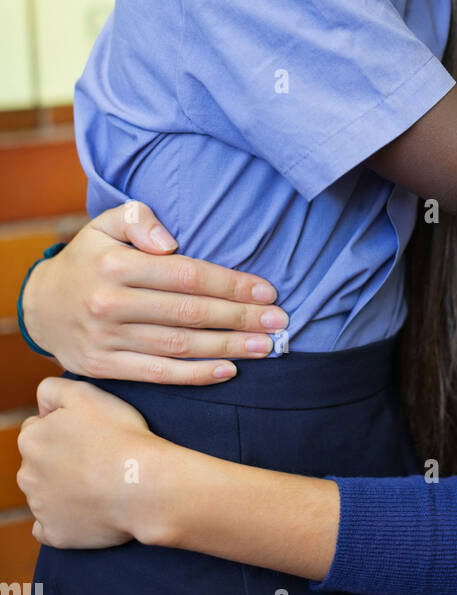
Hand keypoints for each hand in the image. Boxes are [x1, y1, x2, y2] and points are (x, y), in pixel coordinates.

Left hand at [17, 377, 158, 547]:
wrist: (143, 483)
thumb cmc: (118, 435)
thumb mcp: (85, 393)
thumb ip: (53, 389)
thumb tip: (41, 406)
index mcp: (31, 439)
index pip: (38, 429)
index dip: (65, 428)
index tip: (90, 434)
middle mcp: (27, 474)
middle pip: (40, 462)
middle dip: (60, 459)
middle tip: (97, 456)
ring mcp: (39, 507)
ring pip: (45, 493)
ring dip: (64, 488)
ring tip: (100, 482)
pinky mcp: (54, 534)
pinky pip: (50, 526)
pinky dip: (64, 519)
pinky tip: (87, 509)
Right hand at [21, 202, 286, 383]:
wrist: (40, 306)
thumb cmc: (88, 258)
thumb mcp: (105, 224)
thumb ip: (139, 218)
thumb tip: (170, 240)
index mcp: (116, 266)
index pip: (187, 275)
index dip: (230, 284)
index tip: (267, 290)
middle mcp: (110, 304)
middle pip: (189, 313)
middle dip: (240, 318)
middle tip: (279, 321)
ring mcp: (106, 340)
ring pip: (178, 347)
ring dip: (228, 348)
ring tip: (265, 346)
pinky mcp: (104, 368)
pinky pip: (157, 375)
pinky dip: (195, 376)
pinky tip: (229, 370)